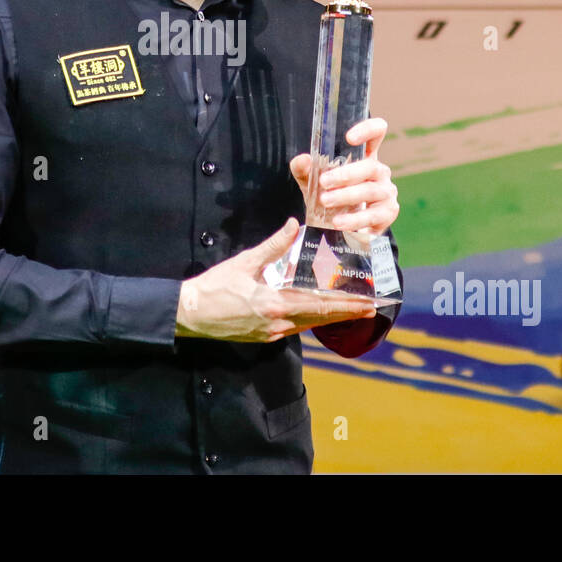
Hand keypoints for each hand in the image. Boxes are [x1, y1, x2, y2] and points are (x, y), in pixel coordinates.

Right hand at [175, 217, 377, 340]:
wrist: (189, 314)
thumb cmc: (214, 287)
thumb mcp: (244, 263)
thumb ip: (273, 245)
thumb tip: (293, 225)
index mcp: (275, 304)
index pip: (319, 306)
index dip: (346, 305)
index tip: (367, 303)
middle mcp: (278, 323)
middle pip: (320, 318)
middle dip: (346, 313)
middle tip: (371, 308)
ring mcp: (271, 333)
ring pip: (309, 324)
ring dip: (330, 316)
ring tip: (352, 309)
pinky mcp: (263, 336)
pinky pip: (294, 327)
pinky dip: (311, 319)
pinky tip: (318, 312)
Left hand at [289, 117, 398, 236]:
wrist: (342, 228)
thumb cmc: (330, 196)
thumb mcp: (312, 182)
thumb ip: (304, 170)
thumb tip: (303, 160)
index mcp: (365, 156)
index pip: (376, 133)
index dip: (368, 129)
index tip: (349, 138)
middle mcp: (379, 171)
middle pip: (370, 166)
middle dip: (346, 174)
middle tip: (323, 182)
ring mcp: (387, 192)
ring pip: (370, 190)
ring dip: (346, 196)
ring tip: (325, 201)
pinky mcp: (388, 213)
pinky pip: (373, 215)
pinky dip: (354, 219)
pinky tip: (339, 222)